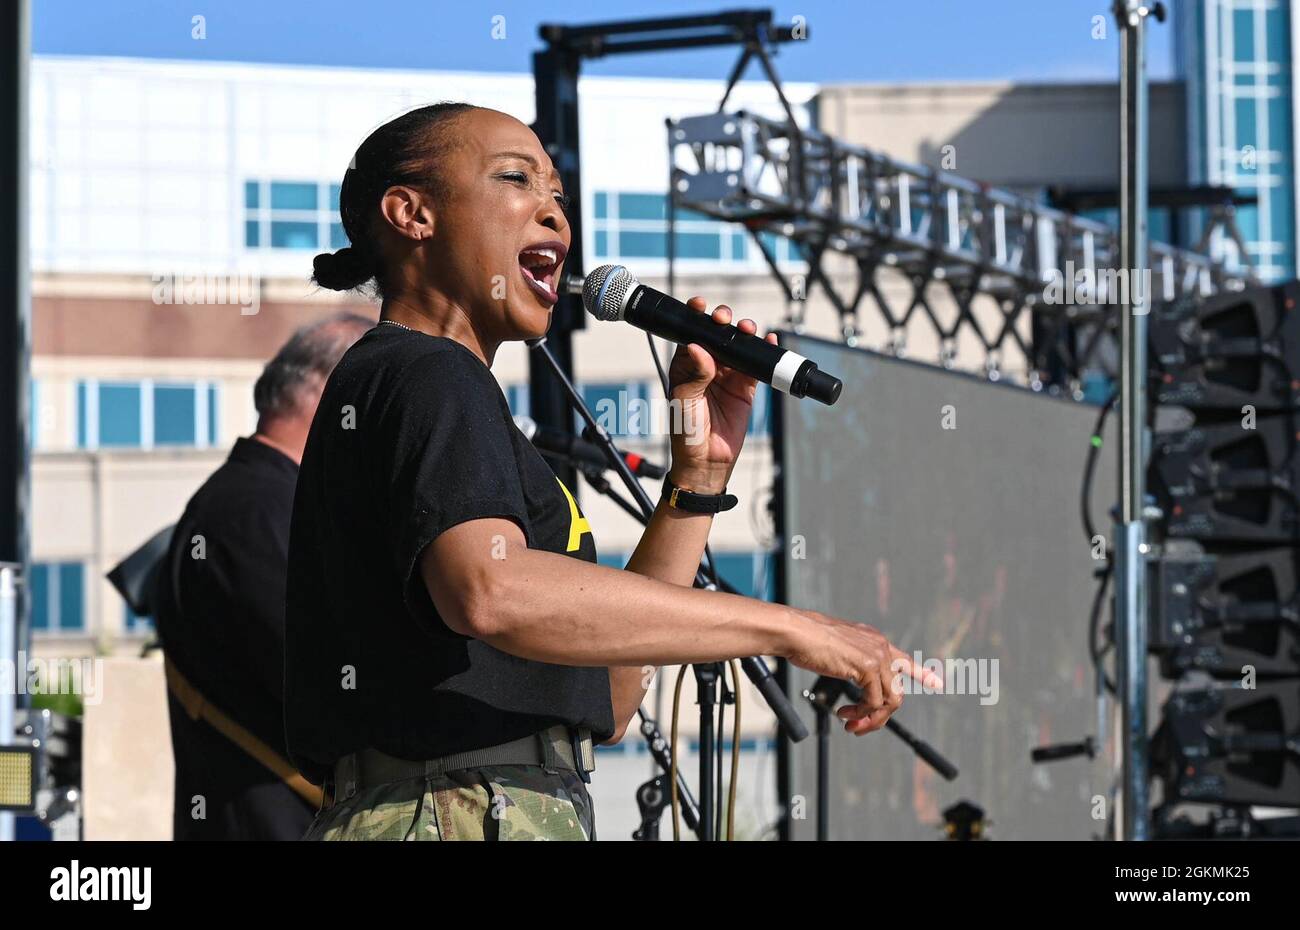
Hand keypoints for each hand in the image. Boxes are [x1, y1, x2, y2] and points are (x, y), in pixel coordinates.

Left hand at [664, 297, 774, 494]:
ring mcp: (728, 376)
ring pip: (738, 346)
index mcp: (685, 367)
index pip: (691, 335)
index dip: (695, 318)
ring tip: (747, 328)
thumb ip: (693, 376)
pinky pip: (756, 365)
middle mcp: (706, 367)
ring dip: (744, 333)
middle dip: (722, 321)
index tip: (699, 305)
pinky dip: (764, 352)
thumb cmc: (686, 433)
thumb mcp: (684, 402)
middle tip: (725, 318)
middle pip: (717, 336)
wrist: (707, 461)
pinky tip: (769, 341)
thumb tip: (698, 348)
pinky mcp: (746, 388)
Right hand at [785, 611, 943, 734]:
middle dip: (880, 716)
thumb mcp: (837, 648)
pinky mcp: (868, 666)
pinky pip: (873, 702)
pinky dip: (860, 714)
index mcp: (873, 640)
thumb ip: (853, 660)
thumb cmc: (806, 639)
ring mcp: (876, 656)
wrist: (795, 631)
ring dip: (871, 719)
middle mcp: (880, 646)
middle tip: (858, 727)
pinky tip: (844, 714)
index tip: (937, 683)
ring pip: (889, 700)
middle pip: (896, 691)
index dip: (922, 673)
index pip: (905, 660)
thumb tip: (855, 676)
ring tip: (851, 724)